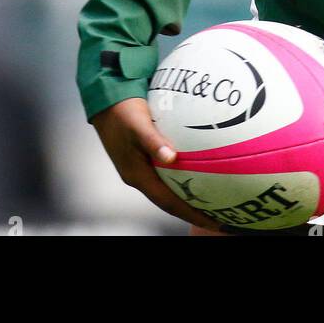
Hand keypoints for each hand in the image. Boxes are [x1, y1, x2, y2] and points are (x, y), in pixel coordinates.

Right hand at [91, 97, 219, 229]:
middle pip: (169, 201)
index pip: (167, 202)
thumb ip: (153, 141)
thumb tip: (171, 156)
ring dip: (187, 197)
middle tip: (218, 216)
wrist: (106, 100)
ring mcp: (140, 168)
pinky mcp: (143, 158)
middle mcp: (139, 176)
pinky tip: (198, 173)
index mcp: (136, 175)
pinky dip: (182, 178)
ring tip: (211, 201)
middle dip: (192, 210)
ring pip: (168, 189)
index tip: (211, 222)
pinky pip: (167, 174)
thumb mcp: (138, 125)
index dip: (189, 214)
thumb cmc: (122, 112)